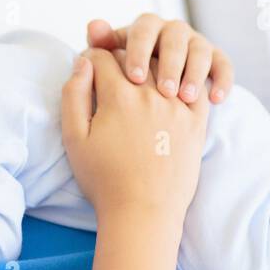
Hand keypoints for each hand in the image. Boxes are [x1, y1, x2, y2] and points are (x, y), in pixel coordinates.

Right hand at [60, 48, 209, 223]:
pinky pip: (193, 87)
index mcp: (118, 96)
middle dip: (118, 59)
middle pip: (133, 56)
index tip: (87, 70)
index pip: (102, 57)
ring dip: (149, 66)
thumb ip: (73, 94)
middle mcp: (150, 94)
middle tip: (110, 73)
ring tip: (138, 81)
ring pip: (163, 67)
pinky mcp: (196, 123)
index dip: (90, 59)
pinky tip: (168, 90)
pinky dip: (181, 80)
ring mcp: (177, 107)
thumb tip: (82, 63)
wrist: (143, 212)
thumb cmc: (103, 179)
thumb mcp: (74, 138)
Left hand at [86, 14, 233, 105]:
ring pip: (200, 50)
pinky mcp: (215, 59)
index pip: (143, 30)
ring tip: (185, 98)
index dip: (140, 52)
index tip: (135, 79)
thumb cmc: (122, 82)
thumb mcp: (109, 64)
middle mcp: (172, 31)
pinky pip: (223, 65)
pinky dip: (222, 80)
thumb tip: (93, 25)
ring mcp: (195, 43)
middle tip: (164, 91)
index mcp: (144, 28)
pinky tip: (216, 100)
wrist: (148, 105)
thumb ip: (101, 46)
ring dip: (195, 73)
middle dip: (170, 64)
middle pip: (175, 38)